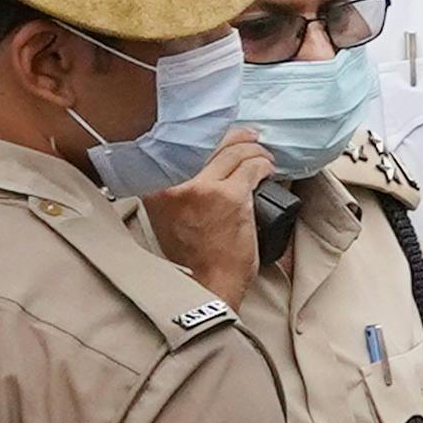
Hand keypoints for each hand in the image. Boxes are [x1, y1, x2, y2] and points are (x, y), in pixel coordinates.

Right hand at [132, 129, 268, 298]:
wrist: (206, 286)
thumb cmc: (190, 257)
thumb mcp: (168, 218)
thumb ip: (175, 189)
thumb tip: (197, 162)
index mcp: (154, 189)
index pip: (180, 146)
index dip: (203, 136)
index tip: (219, 136)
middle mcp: (174, 185)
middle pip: (208, 144)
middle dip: (234, 138)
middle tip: (248, 138)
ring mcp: (203, 189)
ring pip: (234, 152)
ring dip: (254, 151)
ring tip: (262, 156)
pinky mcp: (231, 197)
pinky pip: (252, 167)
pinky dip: (263, 164)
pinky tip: (268, 169)